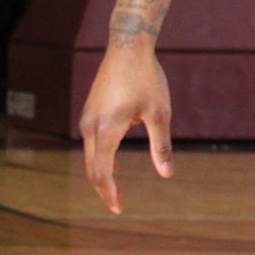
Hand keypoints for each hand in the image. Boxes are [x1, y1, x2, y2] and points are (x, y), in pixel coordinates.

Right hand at [80, 43, 174, 213]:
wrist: (128, 45)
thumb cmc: (147, 77)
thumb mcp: (159, 113)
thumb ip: (160, 145)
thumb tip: (166, 174)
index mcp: (106, 130)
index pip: (102, 172)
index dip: (110, 193)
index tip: (120, 209)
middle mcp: (90, 126)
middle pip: (92, 168)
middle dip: (104, 189)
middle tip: (118, 206)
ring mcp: (87, 117)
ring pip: (90, 156)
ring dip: (101, 173)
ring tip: (116, 189)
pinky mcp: (90, 110)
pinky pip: (92, 142)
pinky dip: (101, 157)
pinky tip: (116, 163)